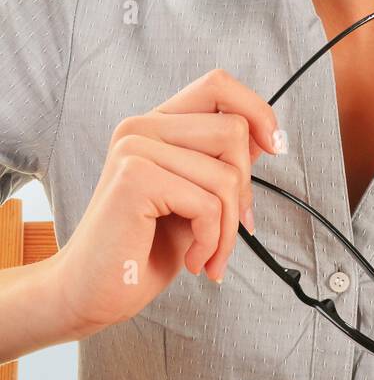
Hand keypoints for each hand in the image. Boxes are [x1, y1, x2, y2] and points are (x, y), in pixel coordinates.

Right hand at [54, 69, 281, 335]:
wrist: (92, 294)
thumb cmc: (142, 251)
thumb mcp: (194, 199)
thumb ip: (220, 163)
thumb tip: (265, 137)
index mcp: (154, 125)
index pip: (218, 85)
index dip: (257, 110)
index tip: (274, 147)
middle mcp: (139, 128)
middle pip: (233, 131)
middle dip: (243, 191)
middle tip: (227, 231)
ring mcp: (134, 149)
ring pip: (226, 173)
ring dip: (228, 229)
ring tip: (206, 254)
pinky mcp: (133, 178)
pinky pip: (208, 204)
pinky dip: (211, 241)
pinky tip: (192, 259)